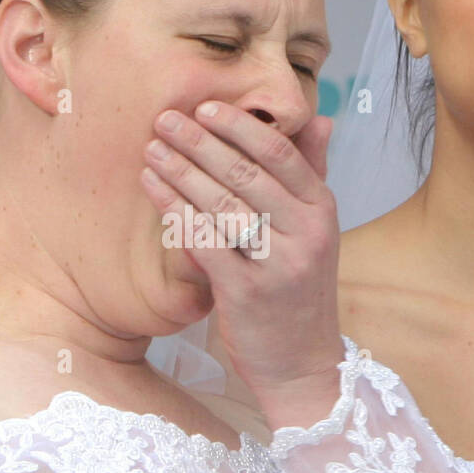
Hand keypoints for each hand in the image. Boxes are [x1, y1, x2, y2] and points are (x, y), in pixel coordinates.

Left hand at [140, 101, 344, 425]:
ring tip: (151, 150)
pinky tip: (154, 191)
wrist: (303, 365)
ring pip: (221, 205)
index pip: (281, 155)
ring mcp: (276, 264)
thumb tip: (319, 118)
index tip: (205, 107)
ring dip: (180, 172)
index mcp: (322, 211)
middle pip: (246, 175)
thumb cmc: (300, 291)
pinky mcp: (245, 293)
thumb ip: (313, 174)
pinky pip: (203, 242)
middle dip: (200, 143)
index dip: (240, 127)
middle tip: (165, 120)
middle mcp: (305, 234)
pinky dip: (176, 211)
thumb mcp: (318, 231)